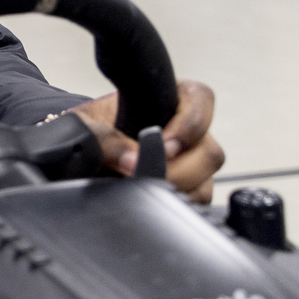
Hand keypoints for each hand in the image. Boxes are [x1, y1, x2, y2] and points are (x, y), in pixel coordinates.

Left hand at [68, 80, 222, 202]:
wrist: (89, 146)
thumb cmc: (94, 126)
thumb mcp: (88, 124)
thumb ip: (104, 137)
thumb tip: (131, 162)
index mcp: (172, 98)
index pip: (201, 99)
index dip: (189, 125)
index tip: (165, 146)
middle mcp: (190, 128)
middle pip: (210, 152)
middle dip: (179, 170)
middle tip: (145, 175)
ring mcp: (195, 158)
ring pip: (207, 179)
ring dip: (176, 187)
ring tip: (141, 185)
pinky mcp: (194, 184)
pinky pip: (199, 199)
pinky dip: (176, 201)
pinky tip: (149, 196)